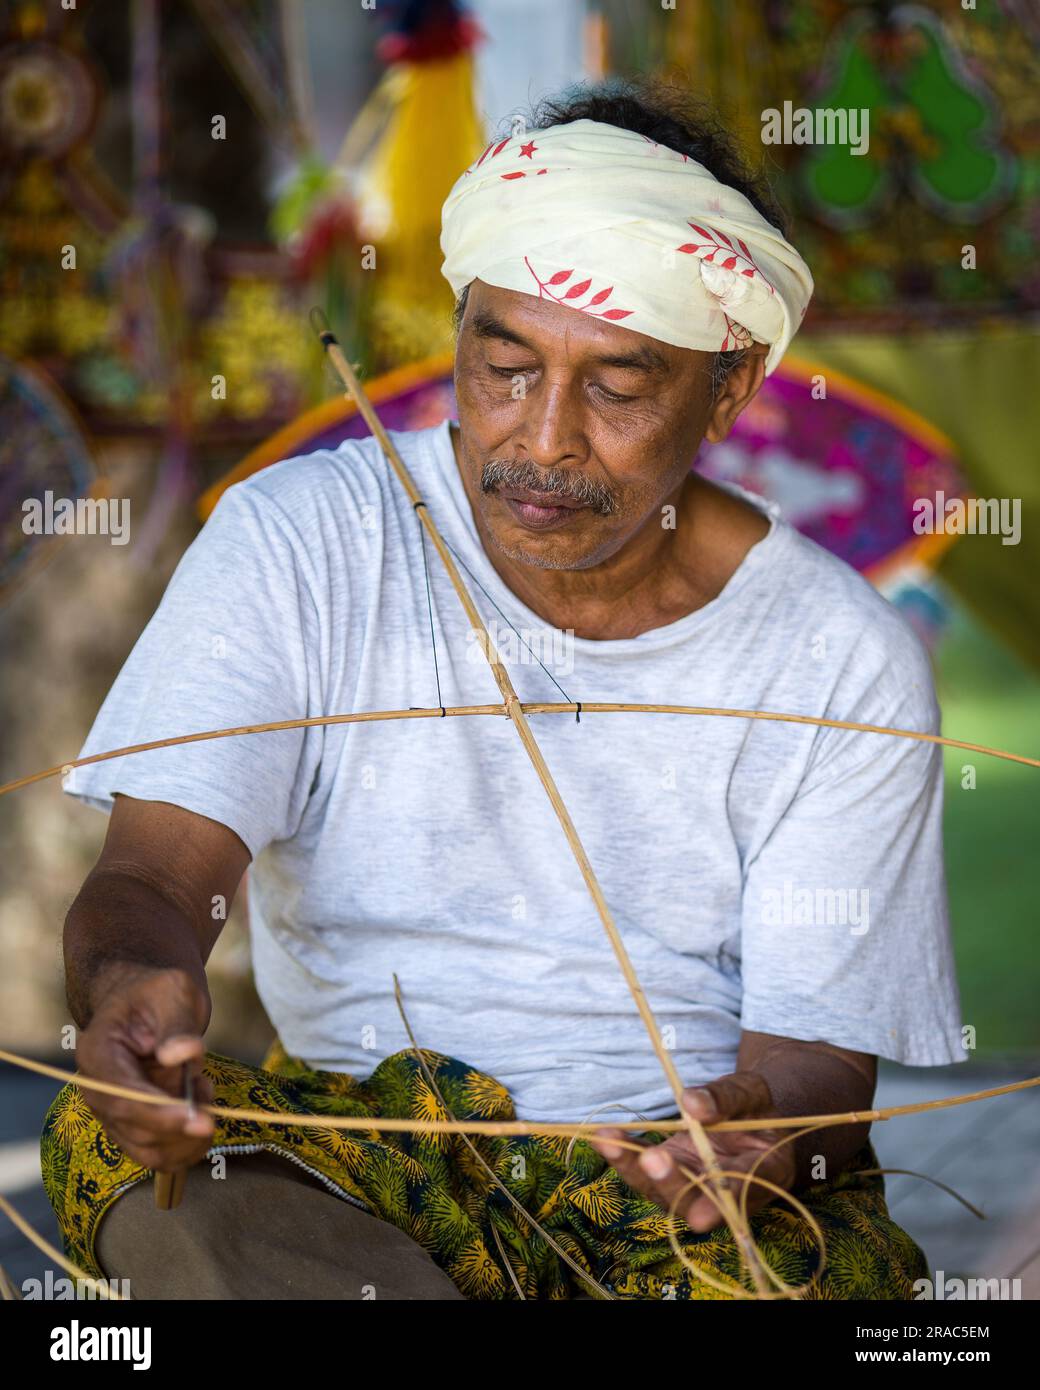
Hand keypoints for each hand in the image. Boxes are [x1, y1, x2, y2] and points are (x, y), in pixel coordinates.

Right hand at [75, 964, 214, 1172]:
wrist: (147, 1003)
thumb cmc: (157, 993)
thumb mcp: (173, 991)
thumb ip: (177, 1022)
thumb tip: (181, 1054)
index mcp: (98, 1052)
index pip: (121, 1096)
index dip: (158, 1113)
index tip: (198, 1119)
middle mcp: (98, 1090)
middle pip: (134, 1131)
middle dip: (181, 1128)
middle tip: (210, 1098)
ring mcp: (114, 1113)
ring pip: (150, 1152)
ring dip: (188, 1136)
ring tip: (204, 1090)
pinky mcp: (135, 1127)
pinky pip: (162, 1153)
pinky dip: (189, 1143)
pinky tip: (201, 1106)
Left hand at [588, 1071, 795, 1232]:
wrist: (746, 1116)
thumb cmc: (756, 1106)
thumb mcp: (750, 1091)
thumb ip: (726, 1098)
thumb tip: (691, 1103)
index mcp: (764, 1172)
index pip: (745, 1191)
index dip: (722, 1205)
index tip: (700, 1217)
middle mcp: (725, 1190)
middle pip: (697, 1199)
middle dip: (671, 1183)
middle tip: (653, 1158)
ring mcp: (693, 1185)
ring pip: (663, 1191)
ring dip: (635, 1169)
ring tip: (610, 1142)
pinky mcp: (670, 1172)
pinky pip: (645, 1170)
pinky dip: (624, 1155)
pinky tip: (603, 1137)